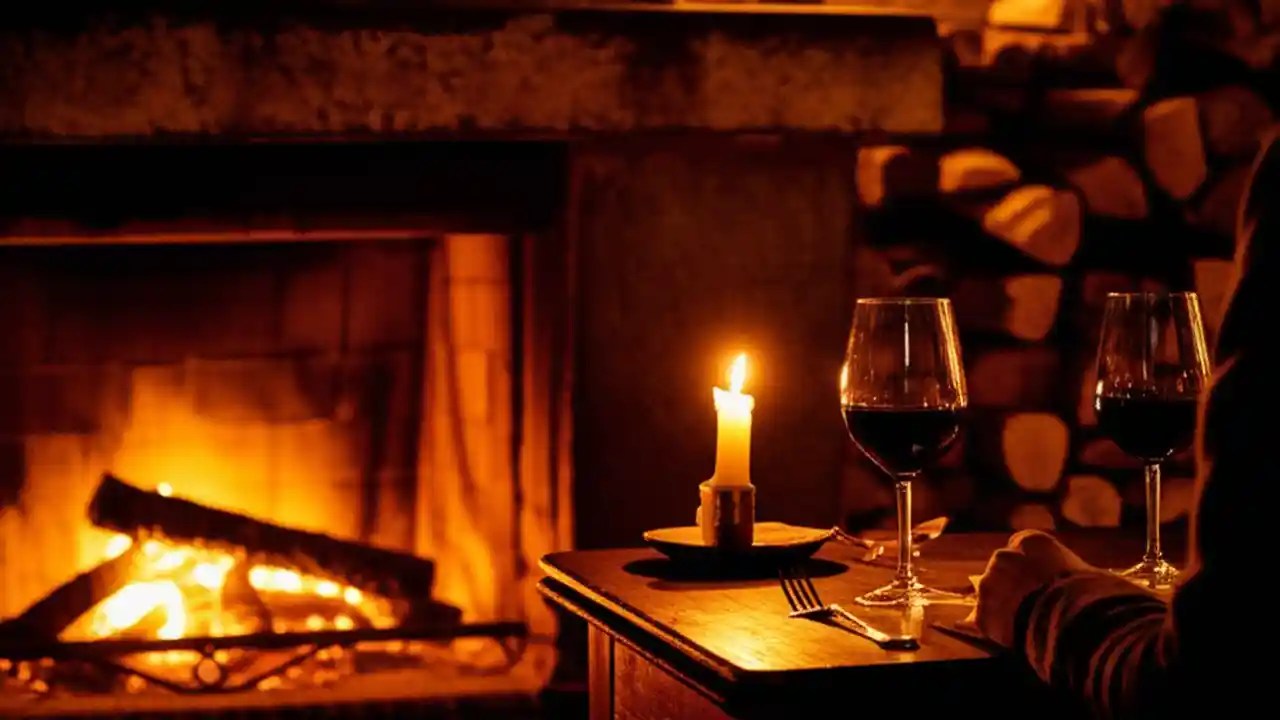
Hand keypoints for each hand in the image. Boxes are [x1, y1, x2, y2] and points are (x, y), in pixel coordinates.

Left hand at [966, 530, 1092, 647]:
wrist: (1076, 622)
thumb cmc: (1093, 593)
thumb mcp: (1090, 572)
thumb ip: (1075, 573)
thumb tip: (1094, 584)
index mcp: (1030, 540)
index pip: (1022, 549)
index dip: (1032, 569)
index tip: (1043, 583)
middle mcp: (1004, 557)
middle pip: (1003, 570)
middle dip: (1014, 585)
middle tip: (1033, 605)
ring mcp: (990, 585)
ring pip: (992, 596)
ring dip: (1004, 607)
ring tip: (1026, 625)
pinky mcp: (983, 615)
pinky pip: (986, 623)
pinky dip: (997, 631)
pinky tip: (1015, 639)